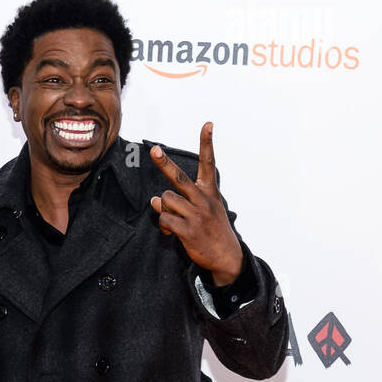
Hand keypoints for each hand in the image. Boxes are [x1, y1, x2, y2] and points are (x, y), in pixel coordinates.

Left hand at [149, 122, 242, 285]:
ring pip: (166, 201)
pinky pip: (165, 220)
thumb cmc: (213, 230)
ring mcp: (196, 215)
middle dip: (164, 163)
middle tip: (154, 150)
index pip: (209, 163)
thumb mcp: (206, 210)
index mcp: (210, 191)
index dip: (207, 143)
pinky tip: (169, 232)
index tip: (208, 124)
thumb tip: (154, 199)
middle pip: (179, 178)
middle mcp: (203, 200)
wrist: (227, 257)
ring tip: (173, 219)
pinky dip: (163, 226)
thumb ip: (180, 201)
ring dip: (163, 209)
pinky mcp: (188, 231)